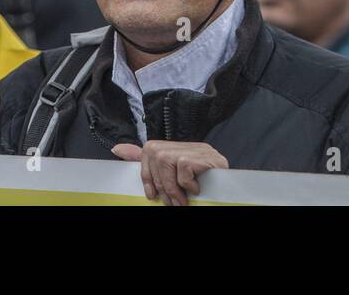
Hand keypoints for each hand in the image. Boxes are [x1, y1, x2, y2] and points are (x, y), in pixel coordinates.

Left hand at [111, 141, 228, 205]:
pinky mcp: (207, 156)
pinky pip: (183, 166)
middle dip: (160, 184)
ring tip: (181, 202)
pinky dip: (186, 183)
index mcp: (179, 150)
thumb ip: (148, 165)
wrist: (231, 197)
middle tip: (171, 203)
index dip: (147, 174)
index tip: (151, 195)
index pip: (151, 150)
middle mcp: (189, 145)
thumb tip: (117, 149)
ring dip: (172, 188)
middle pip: (156, 155)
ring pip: (167, 160)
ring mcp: (200, 149)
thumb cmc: (202, 192)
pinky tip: (196, 191)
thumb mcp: (172, 181)